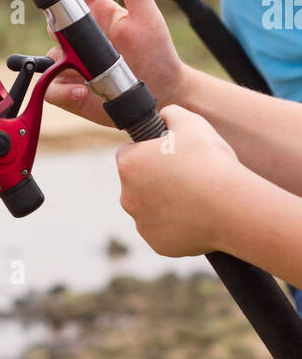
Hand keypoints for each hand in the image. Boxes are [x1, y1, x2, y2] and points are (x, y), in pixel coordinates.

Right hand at [44, 0, 185, 124]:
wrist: (162, 93)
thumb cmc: (157, 53)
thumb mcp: (147, 18)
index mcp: (98, 15)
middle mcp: (82, 39)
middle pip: (53, 25)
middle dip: (56, 27)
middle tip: (72, 36)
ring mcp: (74, 64)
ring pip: (49, 58)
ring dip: (61, 64)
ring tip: (83, 70)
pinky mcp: (70, 89)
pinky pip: (50, 87)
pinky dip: (61, 89)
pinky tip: (82, 89)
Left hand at [116, 105, 242, 256]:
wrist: (231, 207)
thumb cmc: (210, 162)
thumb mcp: (191, 122)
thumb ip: (170, 114)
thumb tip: (164, 116)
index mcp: (128, 165)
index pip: (127, 153)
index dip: (147, 151)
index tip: (167, 153)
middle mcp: (127, 197)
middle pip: (137, 183)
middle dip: (155, 179)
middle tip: (186, 175)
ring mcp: (141, 223)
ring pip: (150, 208)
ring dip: (165, 203)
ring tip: (195, 196)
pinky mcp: (158, 244)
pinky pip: (164, 230)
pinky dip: (177, 225)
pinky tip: (197, 216)